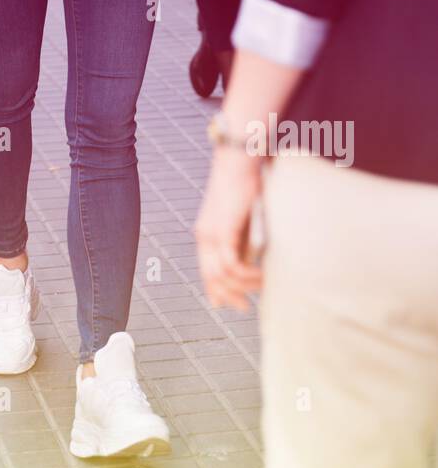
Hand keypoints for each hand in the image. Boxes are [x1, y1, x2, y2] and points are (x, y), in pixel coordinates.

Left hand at [195, 148, 264, 310]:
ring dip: (243, 286)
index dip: (216, 291)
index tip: (231, 304)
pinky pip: (231, 265)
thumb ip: (244, 237)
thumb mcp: (242, 217)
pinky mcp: (223, 231)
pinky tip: (261, 275)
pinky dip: (246, 275)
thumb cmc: (245, 183)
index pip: (207, 270)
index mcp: (207, 233)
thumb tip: (255, 256)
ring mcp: (211, 234)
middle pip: (211, 278)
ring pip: (222, 276)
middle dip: (228, 296)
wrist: (239, 161)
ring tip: (263, 286)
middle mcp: (205, 236)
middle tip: (245, 307)